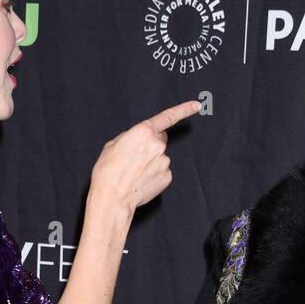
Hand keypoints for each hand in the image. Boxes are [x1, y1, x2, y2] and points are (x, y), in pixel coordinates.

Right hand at [91, 100, 201, 214]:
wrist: (112, 198)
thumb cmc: (108, 172)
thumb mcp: (112, 145)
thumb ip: (130, 136)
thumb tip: (138, 140)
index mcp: (144, 132)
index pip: (168, 117)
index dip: (184, 109)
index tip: (196, 105)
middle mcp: (158, 145)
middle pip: (160, 139)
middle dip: (151, 144)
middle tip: (135, 157)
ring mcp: (164, 162)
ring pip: (160, 158)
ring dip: (150, 162)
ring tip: (134, 173)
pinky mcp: (167, 177)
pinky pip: (162, 172)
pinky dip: (153, 175)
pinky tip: (141, 181)